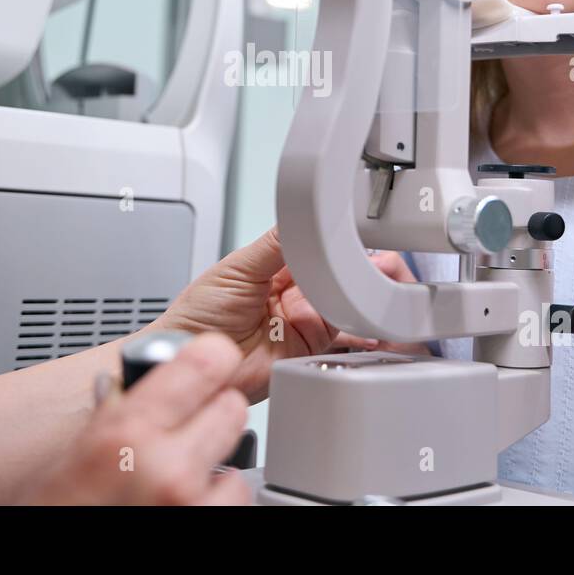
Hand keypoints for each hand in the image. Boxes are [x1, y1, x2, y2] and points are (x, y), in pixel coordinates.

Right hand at [25, 333, 250, 504]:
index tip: (209, 363)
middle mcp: (165, 467)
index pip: (204, 361)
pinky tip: (186, 508)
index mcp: (125, 432)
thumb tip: (126, 386)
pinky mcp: (208, 530)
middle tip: (187, 432)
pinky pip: (234, 503)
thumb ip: (111, 416)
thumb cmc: (54, 512)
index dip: (210, 361)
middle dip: (212, 415)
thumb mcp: (74, 457)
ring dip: (214, 471)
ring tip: (179, 486)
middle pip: (231, 407)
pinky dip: (215, 505)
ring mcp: (190, 505)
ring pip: (237, 465)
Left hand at [152, 231, 425, 399]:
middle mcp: (295, 292)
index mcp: (277, 265)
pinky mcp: (311, 349)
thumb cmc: (197, 314)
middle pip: (342, 275)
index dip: (342, 241)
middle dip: (365, 266)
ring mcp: (305, 321)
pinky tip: (372, 320)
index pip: (319, 246)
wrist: (189, 358)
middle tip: (380, 261)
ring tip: (383, 285)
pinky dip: (363, 330)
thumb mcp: (237, 267)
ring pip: (349, 304)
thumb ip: (276, 243)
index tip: (364, 233)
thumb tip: (304, 216)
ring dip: (368, 295)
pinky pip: (344, 338)